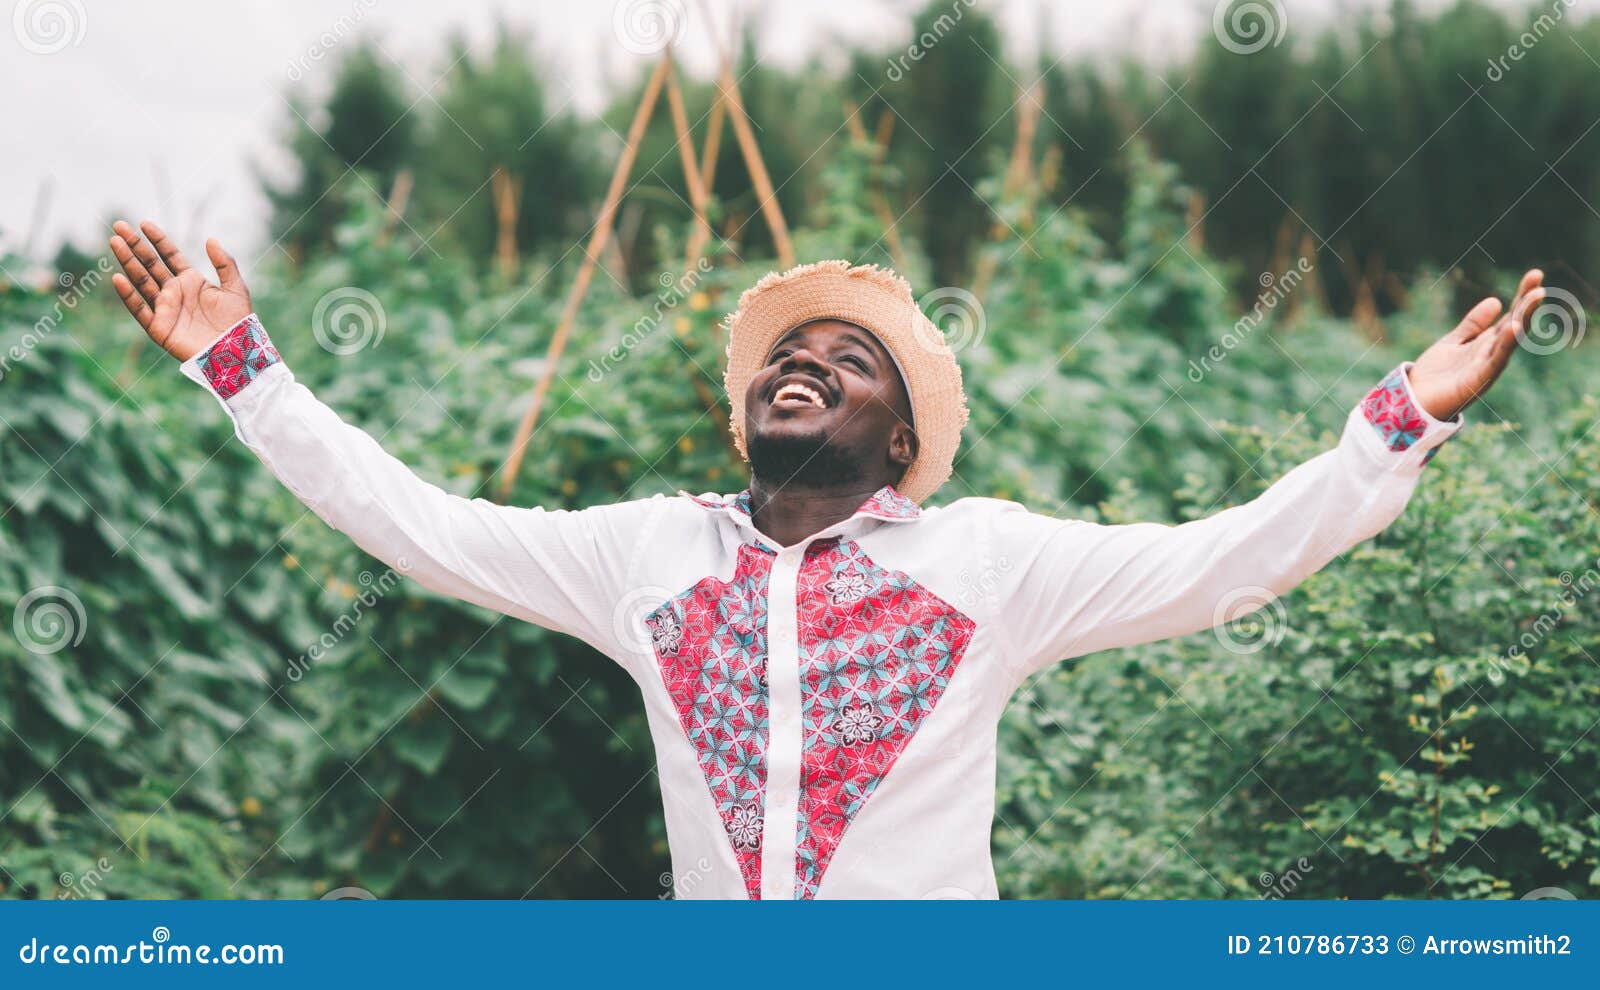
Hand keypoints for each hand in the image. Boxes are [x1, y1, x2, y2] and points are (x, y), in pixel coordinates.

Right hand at [109, 220, 251, 361]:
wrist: (236, 353)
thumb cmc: (239, 322)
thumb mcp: (235, 288)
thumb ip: (225, 263)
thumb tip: (210, 239)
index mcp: (191, 282)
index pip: (170, 256)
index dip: (158, 240)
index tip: (144, 223)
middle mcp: (175, 293)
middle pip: (150, 265)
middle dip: (134, 246)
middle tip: (118, 226)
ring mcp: (165, 309)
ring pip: (141, 281)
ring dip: (127, 262)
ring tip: (114, 242)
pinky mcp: (159, 328)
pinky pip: (139, 309)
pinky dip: (128, 295)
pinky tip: (118, 277)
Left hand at [1407, 269, 1545, 420]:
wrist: (1414, 402)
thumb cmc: (1435, 375)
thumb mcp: (1453, 342)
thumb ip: (1473, 325)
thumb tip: (1496, 300)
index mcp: (1487, 344)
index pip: (1510, 315)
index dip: (1522, 295)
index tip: (1534, 274)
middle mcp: (1492, 354)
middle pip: (1514, 324)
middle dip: (1527, 304)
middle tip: (1539, 281)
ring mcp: (1486, 367)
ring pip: (1510, 340)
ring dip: (1523, 318)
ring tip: (1535, 297)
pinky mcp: (1477, 380)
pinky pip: (1495, 360)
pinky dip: (1506, 344)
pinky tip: (1513, 326)